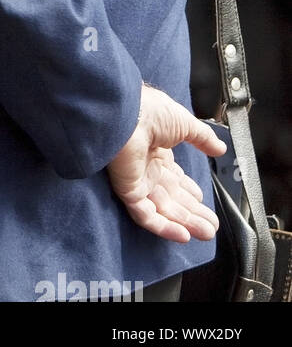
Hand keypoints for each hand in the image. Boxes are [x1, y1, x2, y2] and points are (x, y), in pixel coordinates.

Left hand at [106, 83, 226, 241]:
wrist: (127, 112)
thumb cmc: (150, 110)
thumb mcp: (184, 123)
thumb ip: (202, 138)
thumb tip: (220, 148)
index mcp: (157, 151)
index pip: (175, 178)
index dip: (190, 192)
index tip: (203, 201)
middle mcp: (147, 167)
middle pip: (173, 198)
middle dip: (193, 213)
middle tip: (211, 227)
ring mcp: (136, 179)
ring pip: (163, 210)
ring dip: (185, 223)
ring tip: (206, 234)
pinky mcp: (127, 190)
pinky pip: (145, 215)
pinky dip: (163, 227)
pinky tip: (183, 236)